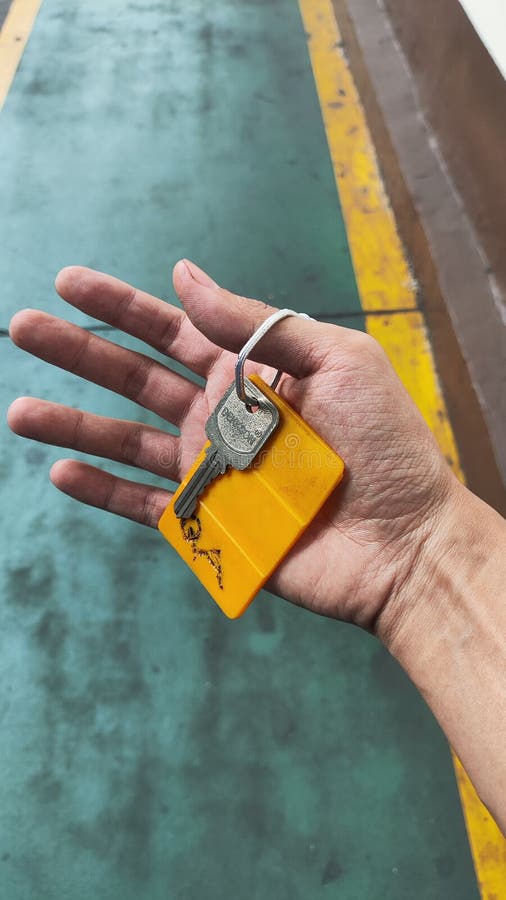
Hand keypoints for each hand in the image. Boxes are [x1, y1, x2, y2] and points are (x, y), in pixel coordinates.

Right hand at [7, 260, 456, 633]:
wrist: (404, 540)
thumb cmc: (383, 445)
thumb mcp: (337, 361)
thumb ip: (259, 322)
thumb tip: (185, 275)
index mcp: (251, 375)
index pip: (175, 331)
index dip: (122, 306)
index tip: (70, 283)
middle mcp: (222, 418)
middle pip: (136, 379)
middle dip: (81, 353)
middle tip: (22, 328)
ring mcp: (212, 472)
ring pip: (128, 442)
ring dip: (73, 425)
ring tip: (20, 410)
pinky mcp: (209, 524)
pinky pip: (145, 505)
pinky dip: (104, 491)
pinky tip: (62, 472)